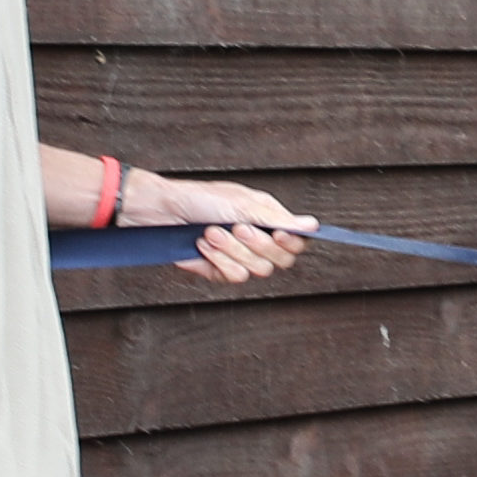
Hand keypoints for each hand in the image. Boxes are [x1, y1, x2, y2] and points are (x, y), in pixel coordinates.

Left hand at [136, 172, 305, 284]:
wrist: (163, 212)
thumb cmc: (201, 199)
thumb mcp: (242, 204)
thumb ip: (278, 219)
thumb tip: (313, 226)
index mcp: (267, 220)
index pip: (296, 242)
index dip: (291, 243)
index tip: (279, 234)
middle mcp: (257, 241)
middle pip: (280, 260)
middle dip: (257, 244)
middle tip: (237, 227)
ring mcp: (239, 258)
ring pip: (257, 270)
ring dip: (231, 250)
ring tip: (211, 232)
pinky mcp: (220, 271)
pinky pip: (233, 277)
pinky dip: (218, 260)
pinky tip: (203, 245)